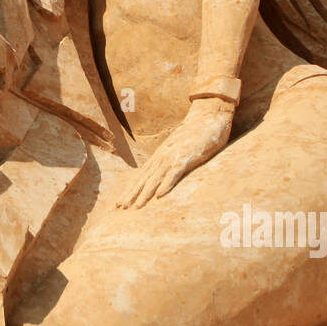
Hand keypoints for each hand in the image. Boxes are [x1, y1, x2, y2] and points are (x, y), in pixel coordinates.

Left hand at [117, 97, 233, 208]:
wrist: (207, 117)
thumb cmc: (194, 134)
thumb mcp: (177, 149)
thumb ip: (170, 161)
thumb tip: (162, 174)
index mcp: (159, 157)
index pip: (140, 176)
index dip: (130, 190)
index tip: (119, 203)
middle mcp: (162, 157)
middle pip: (143, 179)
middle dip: (131, 194)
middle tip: (119, 208)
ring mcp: (173, 157)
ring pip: (155, 178)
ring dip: (145, 193)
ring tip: (136, 207)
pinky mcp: (186, 158)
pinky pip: (174, 173)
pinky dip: (166, 184)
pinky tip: (159, 196)